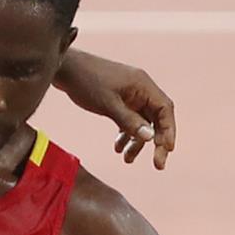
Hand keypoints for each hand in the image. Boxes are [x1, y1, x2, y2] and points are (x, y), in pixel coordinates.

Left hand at [56, 51, 176, 169]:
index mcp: (143, 85)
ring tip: (127, 160)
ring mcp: (130, 95)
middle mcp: (140, 89)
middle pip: (157, 118)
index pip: (165, 109)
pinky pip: (129, 120)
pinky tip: (117, 148)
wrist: (65, 69)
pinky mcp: (119, 100)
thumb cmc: (86, 82)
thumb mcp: (108, 104)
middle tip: (157, 165)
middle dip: (157, 142)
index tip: (167, 150)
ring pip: (142, 122)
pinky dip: (125, 134)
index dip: (169, 131)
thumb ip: (129, 121)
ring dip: (137, 142)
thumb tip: (150, 138)